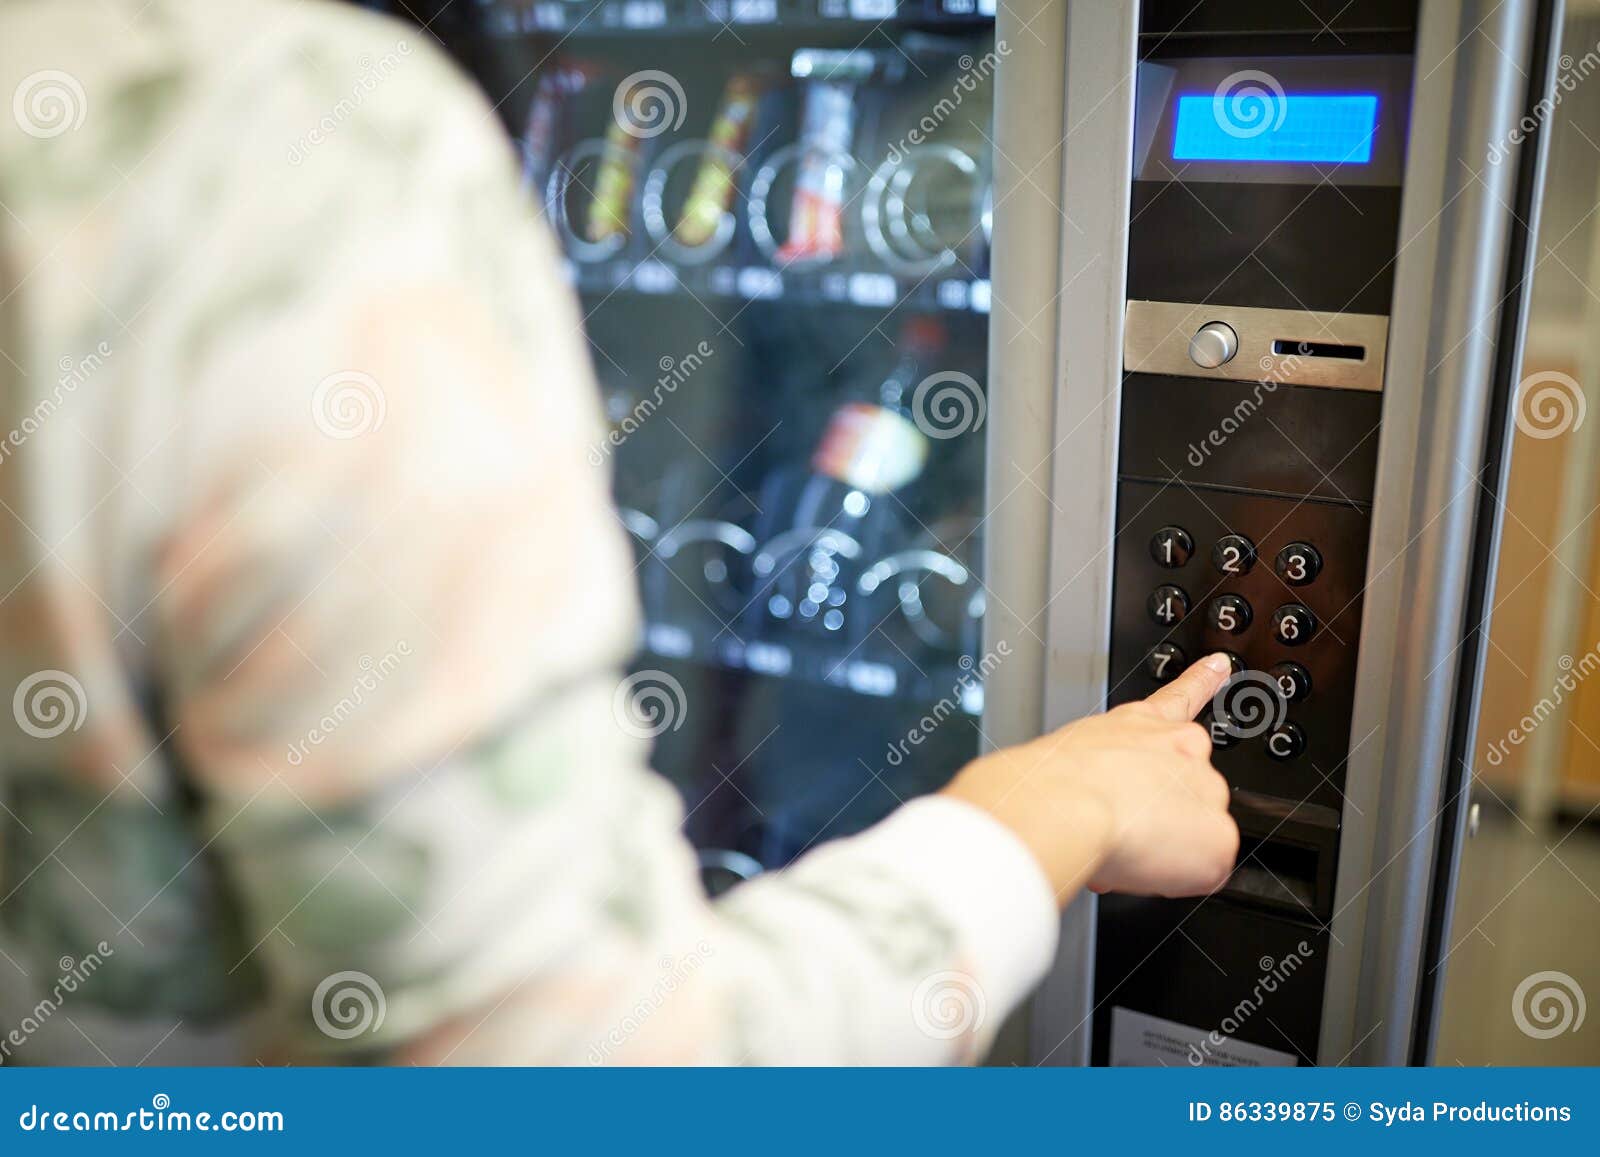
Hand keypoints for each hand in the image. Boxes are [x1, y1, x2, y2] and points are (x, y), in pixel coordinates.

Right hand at [941, 654, 1238, 902]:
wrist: (1064, 802)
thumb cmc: (1051, 782)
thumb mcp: (1072, 759)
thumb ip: (1101, 775)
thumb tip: (1116, 817)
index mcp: (1137, 725)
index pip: (1179, 698)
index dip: (1203, 680)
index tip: (1220, 665)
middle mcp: (1179, 748)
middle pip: (1182, 792)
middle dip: (1155, 818)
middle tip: (1118, 829)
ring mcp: (1204, 789)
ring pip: (1189, 835)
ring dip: (1159, 851)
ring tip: (1121, 849)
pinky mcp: (1217, 836)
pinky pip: (1203, 870)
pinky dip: (1175, 881)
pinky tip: (1150, 872)